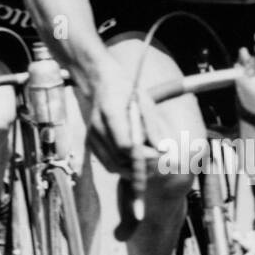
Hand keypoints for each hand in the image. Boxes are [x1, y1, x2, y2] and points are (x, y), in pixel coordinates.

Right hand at [86, 59, 164, 177]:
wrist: (103, 85)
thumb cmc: (128, 93)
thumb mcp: (145, 103)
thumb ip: (153, 127)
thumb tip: (163, 149)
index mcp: (110, 112)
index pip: (124, 144)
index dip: (142, 154)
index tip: (157, 154)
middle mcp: (97, 126)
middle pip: (119, 158)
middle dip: (140, 164)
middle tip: (156, 160)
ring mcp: (91, 137)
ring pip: (113, 165)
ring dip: (132, 169)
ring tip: (148, 163)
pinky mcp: (91, 144)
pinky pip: (108, 165)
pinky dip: (123, 168)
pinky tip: (135, 162)